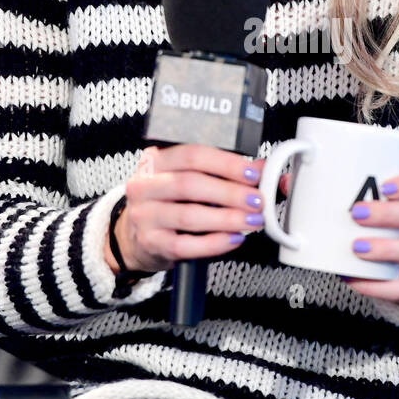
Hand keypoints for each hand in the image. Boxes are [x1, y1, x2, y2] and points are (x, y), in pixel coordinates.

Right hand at [104, 145, 265, 274]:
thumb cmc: (170, 203)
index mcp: (156, 160)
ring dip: (227, 218)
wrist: (136, 236)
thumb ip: (223, 171)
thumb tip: (262, 168)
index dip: (226, 163)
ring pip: (189, 215)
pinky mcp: (150, 242)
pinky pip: (185, 245)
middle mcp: (145, 185)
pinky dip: (214, 243)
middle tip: (257, 200)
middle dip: (230, 192)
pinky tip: (234, 238)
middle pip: (190, 184)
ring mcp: (144, 215)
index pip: (192, 154)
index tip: (253, 173)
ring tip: (252, 220)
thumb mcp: (189, 179)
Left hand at [279, 168, 398, 306]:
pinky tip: (351, 278)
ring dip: (385, 248)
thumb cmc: (393, 226)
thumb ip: (343, 189)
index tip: (383, 185)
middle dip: (389, 213)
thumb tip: (288, 181)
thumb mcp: (383, 205)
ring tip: (355, 247)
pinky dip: (375, 284)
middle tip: (356, 213)